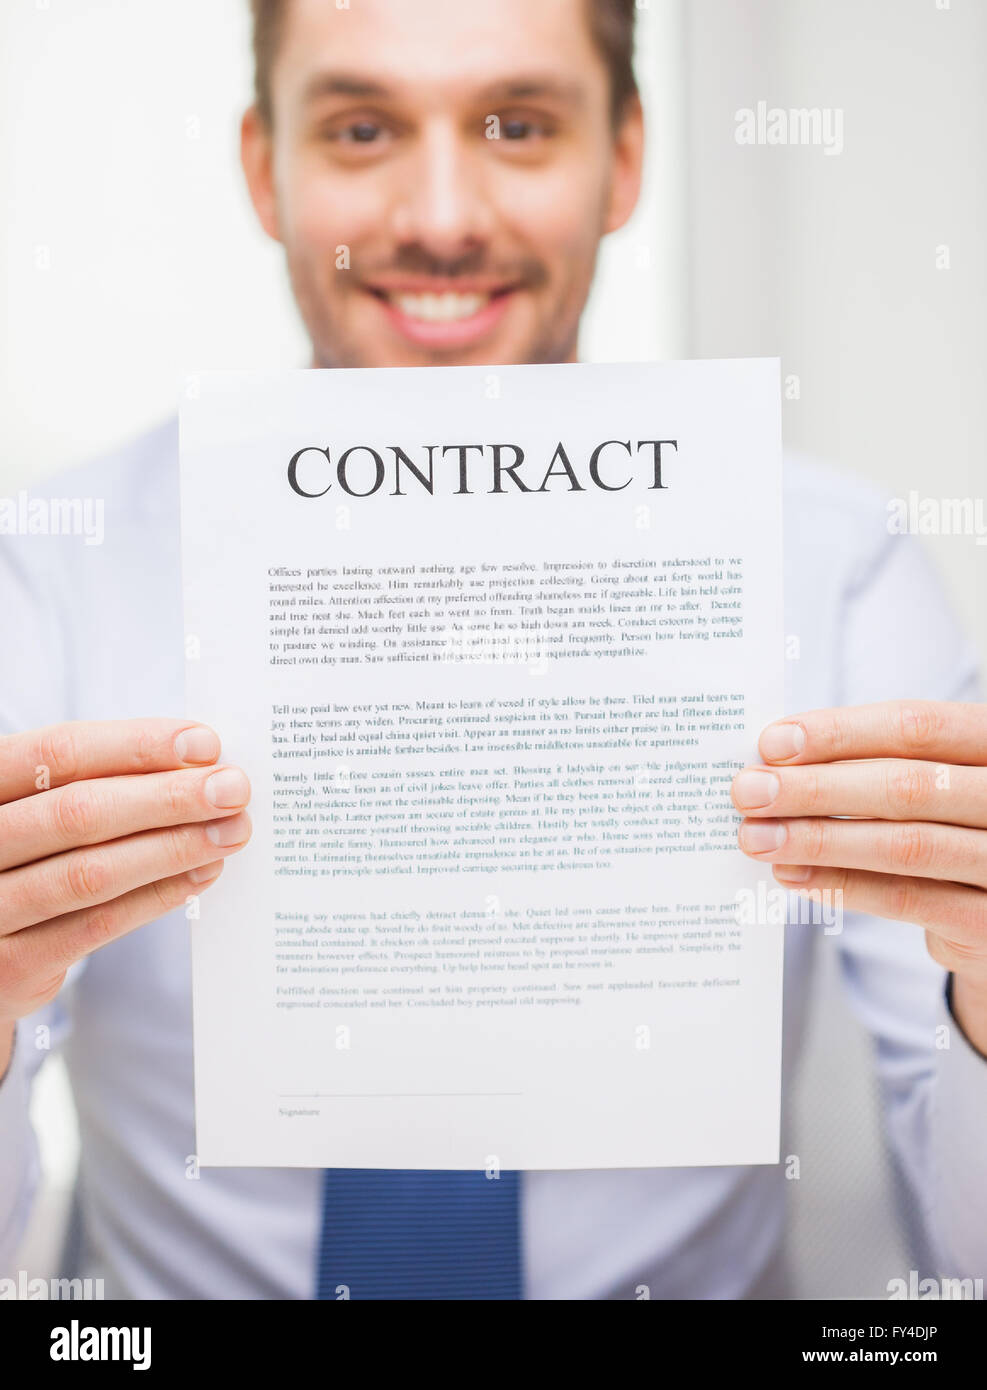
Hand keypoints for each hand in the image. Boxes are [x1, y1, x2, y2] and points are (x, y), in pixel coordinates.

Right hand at [0, 718, 251, 1072]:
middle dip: (167, 798)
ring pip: (90, 872)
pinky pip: (96, 925)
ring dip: (172, 848)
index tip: (204, 744)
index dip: (135, 745)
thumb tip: (199, 764)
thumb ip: (100, 782)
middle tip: (233, 789)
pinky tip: (200, 874)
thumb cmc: (27, 858)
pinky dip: (156, 896)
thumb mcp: (42, 807)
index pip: (58, 752)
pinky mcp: (11, 965)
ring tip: (230, 832)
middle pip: (78, 812)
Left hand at [731, 700, 986, 1056]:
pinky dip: (844, 885)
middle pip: (906, 786)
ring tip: (758, 837)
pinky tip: (794, 875)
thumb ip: (874, 764)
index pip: (917, 727)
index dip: (840, 733)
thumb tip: (776, 760)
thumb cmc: (951, 825)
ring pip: (905, 845)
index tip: (772, 743)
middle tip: (748, 791)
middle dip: (816, 788)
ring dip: (819, 840)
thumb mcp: (932, 781)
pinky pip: (909, 900)